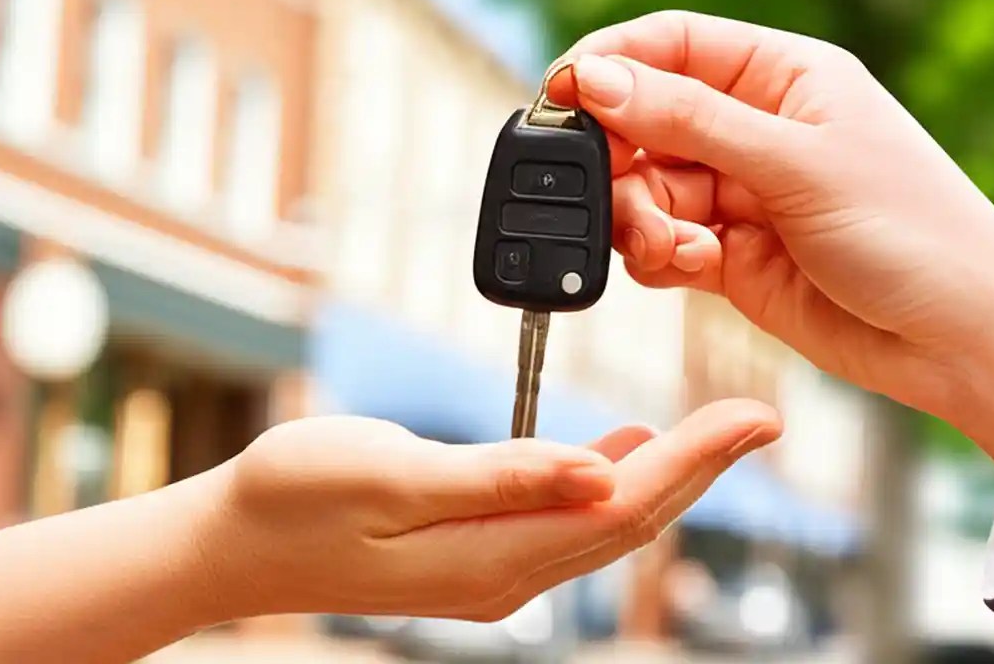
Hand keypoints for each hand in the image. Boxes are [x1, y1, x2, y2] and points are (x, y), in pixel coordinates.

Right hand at [200, 399, 780, 620]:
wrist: (232, 545)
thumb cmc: (297, 496)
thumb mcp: (393, 471)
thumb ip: (501, 474)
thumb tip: (599, 468)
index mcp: (496, 553)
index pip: (624, 506)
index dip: (697, 461)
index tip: (755, 420)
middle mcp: (508, 573)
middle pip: (630, 517)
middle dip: (703, 466)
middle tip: (761, 419)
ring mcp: (493, 569)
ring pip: (604, 520)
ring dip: (666, 472)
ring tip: (717, 432)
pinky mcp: (475, 552)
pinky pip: (565, 519)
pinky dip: (608, 479)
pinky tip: (623, 448)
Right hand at [550, 10, 993, 468]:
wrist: (960, 342)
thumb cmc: (913, 232)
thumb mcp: (797, 162)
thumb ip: (689, 121)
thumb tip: (595, 79)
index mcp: (784, 78)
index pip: (674, 45)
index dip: (612, 63)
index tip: (561, 95)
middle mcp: (758, 131)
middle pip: (647, 122)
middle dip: (622, 159)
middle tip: (617, 192)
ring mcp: (743, 196)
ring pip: (647, 190)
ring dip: (642, 220)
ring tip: (677, 248)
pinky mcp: (732, 258)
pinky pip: (663, 244)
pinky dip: (659, 257)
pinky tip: (691, 267)